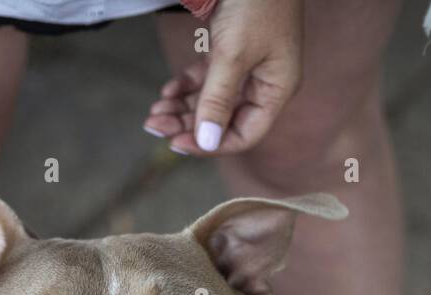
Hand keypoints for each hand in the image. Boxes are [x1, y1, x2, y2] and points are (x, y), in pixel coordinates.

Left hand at [145, 0, 302, 155]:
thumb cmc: (256, 3)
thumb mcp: (232, 54)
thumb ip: (217, 99)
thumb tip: (206, 142)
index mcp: (276, 90)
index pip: (243, 135)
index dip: (209, 144)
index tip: (175, 142)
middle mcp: (265, 84)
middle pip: (222, 120)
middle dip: (187, 124)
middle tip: (153, 124)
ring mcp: (250, 67)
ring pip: (211, 100)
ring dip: (183, 107)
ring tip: (155, 109)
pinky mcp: (234, 51)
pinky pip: (209, 79)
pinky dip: (188, 85)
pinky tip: (169, 88)